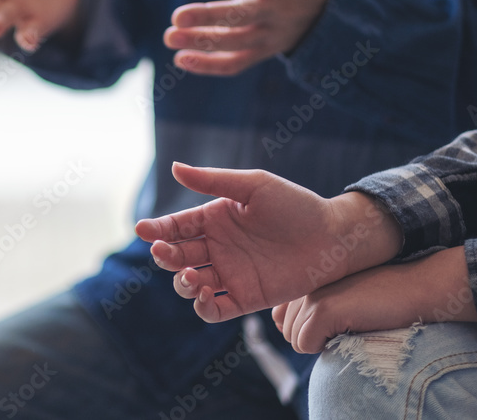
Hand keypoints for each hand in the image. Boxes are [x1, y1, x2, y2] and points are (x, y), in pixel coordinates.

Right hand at [134, 163, 401, 322]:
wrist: (333, 238)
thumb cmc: (296, 205)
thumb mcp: (254, 186)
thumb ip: (214, 181)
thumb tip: (174, 167)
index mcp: (214, 219)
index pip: (176, 226)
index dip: (157, 229)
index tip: (143, 230)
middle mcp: (217, 248)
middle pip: (177, 256)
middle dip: (165, 256)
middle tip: (165, 252)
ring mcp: (229, 274)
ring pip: (190, 284)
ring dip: (182, 282)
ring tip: (193, 277)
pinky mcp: (245, 298)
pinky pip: (214, 309)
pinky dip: (203, 307)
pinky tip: (205, 296)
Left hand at [164, 0, 339, 75]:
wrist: (341, 6)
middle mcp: (278, 10)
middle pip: (240, 17)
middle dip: (207, 18)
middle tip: (176, 17)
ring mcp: (271, 34)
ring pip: (234, 43)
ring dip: (201, 42)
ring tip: (169, 37)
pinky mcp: (265, 50)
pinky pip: (237, 63)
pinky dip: (210, 66)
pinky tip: (182, 60)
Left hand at [273, 247, 476, 353]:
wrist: (417, 289)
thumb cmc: (383, 299)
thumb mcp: (341, 299)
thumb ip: (311, 308)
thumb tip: (282, 329)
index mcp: (307, 279)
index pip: (280, 316)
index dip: (304, 329)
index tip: (332, 324)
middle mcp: (304, 283)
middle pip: (287, 332)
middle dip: (313, 338)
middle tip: (345, 325)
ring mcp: (312, 295)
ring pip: (295, 340)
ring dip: (320, 344)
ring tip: (349, 326)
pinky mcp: (323, 309)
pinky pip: (305, 344)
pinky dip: (324, 348)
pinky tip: (349, 331)